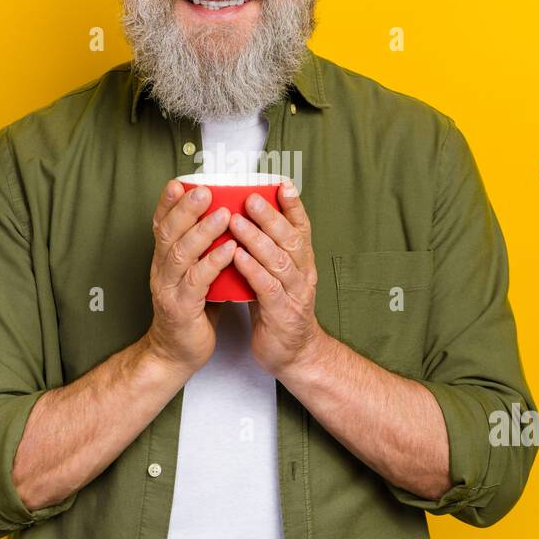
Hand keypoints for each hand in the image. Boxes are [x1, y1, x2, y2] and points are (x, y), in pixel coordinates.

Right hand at [144, 178, 236, 375]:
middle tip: (204, 189)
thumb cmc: (192, 311)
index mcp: (164, 260)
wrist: (177, 353)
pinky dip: (213, 262)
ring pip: (181, 253)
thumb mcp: (195, 275)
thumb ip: (203, 252)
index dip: (168, 203)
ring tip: (223, 213)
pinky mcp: (181, 308)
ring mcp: (169, 289)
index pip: (161, 225)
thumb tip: (227, 222)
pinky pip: (197, 281)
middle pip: (169, 232)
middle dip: (186, 209)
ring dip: (202, 231)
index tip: (179, 182)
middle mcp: (161, 270)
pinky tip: (229, 249)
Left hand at [227, 178, 326, 375]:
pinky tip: (237, 256)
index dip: (293, 205)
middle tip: (251, 197)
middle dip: (270, 216)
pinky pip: (268, 287)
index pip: (301, 227)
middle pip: (290, 238)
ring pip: (279, 260)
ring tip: (236, 221)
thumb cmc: (278, 311)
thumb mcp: (276, 276)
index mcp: (301, 262)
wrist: (292, 355)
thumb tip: (245, 220)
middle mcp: (303, 273)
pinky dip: (252, 269)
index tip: (281, 183)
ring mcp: (295, 293)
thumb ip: (267, 251)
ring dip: (257, 239)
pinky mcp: (282, 313)